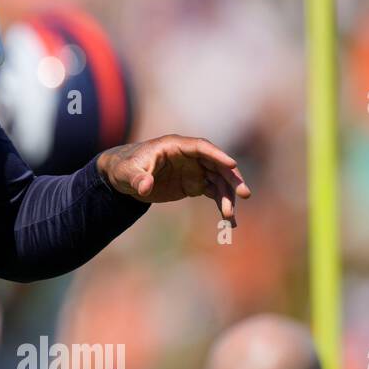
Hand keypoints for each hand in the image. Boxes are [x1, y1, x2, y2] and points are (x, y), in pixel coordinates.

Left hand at [97, 135, 251, 225]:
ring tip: (231, 218)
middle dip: (231, 179)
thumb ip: (138, 178)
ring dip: (228, 198)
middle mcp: (189, 156)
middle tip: (244, 194)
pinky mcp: (194, 184)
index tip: (232, 165)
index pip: (201, 147)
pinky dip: (222, 205)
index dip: (217, 155)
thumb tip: (144, 186)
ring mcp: (194, 170)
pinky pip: (214, 193)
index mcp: (175, 146)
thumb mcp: (127, 173)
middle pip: (217, 165)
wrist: (124, 177)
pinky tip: (229, 222)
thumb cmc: (124, 167)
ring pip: (218, 181)